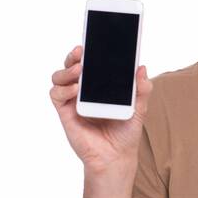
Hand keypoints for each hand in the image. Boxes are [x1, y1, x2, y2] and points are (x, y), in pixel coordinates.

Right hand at [49, 44, 153, 174]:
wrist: (117, 157)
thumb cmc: (125, 132)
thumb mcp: (138, 108)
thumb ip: (141, 89)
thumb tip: (142, 68)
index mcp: (99, 85)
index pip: (90, 62)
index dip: (88, 50)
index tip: (92, 39)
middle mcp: (83, 90)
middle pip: (71, 65)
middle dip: (73, 55)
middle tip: (81, 50)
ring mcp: (72, 101)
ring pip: (59, 77)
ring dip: (66, 70)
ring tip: (80, 69)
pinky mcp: (65, 113)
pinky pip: (56, 95)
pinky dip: (63, 90)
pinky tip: (76, 89)